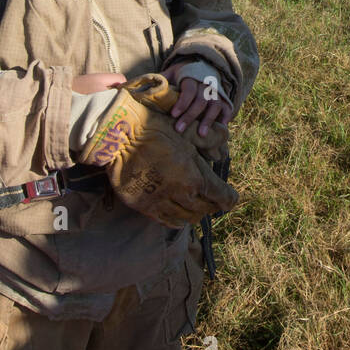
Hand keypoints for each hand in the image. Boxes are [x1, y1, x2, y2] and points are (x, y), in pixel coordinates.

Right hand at [78, 73, 235, 227]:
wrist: (120, 136)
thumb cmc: (156, 129)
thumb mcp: (187, 131)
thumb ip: (209, 139)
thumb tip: (226, 138)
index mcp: (195, 175)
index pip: (221, 196)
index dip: (229, 199)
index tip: (230, 199)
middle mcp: (181, 192)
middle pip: (205, 209)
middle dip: (212, 206)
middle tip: (214, 202)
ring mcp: (161, 201)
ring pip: (186, 217)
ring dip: (195, 214)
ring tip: (197, 208)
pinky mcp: (144, 205)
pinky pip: (166, 220)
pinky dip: (176, 221)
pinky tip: (179, 218)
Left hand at [161, 62, 232, 137]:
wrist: (202, 64)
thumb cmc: (182, 74)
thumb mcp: (171, 72)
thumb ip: (160, 80)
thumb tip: (141, 88)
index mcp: (192, 77)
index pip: (189, 89)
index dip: (182, 102)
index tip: (173, 115)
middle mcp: (206, 84)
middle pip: (201, 100)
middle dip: (191, 115)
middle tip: (180, 130)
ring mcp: (216, 91)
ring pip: (215, 105)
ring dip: (209, 120)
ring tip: (201, 134)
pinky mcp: (223, 98)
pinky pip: (227, 108)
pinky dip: (225, 117)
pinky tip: (220, 128)